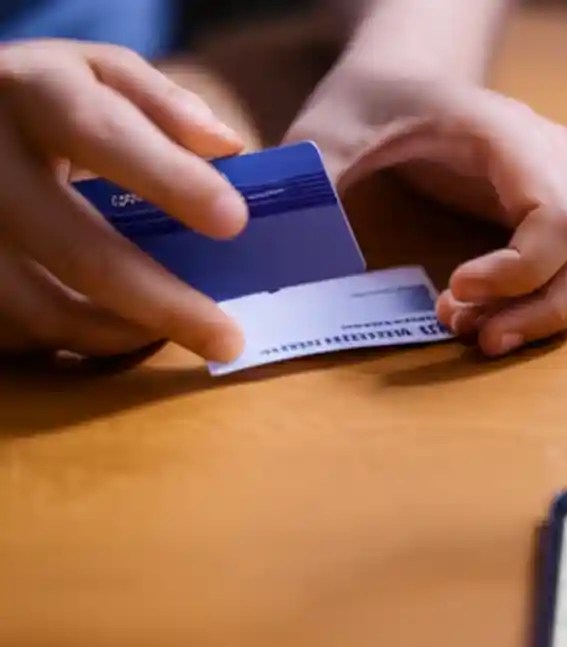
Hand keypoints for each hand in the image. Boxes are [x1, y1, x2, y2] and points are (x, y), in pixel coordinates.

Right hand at [0, 40, 248, 361]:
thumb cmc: (43, 101)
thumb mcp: (96, 74)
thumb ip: (162, 104)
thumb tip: (225, 147)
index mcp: (32, 93)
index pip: (102, 135)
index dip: (171, 180)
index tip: (234, 221)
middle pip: (80, 251)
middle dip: (163, 303)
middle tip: (227, 339)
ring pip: (42, 309)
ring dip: (122, 334)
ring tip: (175, 335)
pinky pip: (14, 329)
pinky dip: (72, 339)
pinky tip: (115, 329)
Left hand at [285, 72, 566, 356]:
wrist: (406, 73)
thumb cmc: (376, 97)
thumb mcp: (332, 126)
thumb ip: (315, 174)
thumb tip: (284, 236)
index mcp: (513, 134)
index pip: (556, 216)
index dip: (518, 270)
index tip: (453, 291)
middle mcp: (556, 159)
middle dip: (539, 309)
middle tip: (477, 338)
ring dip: (545, 315)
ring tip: (481, 337)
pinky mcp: (559, 211)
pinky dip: (543, 306)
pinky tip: (490, 321)